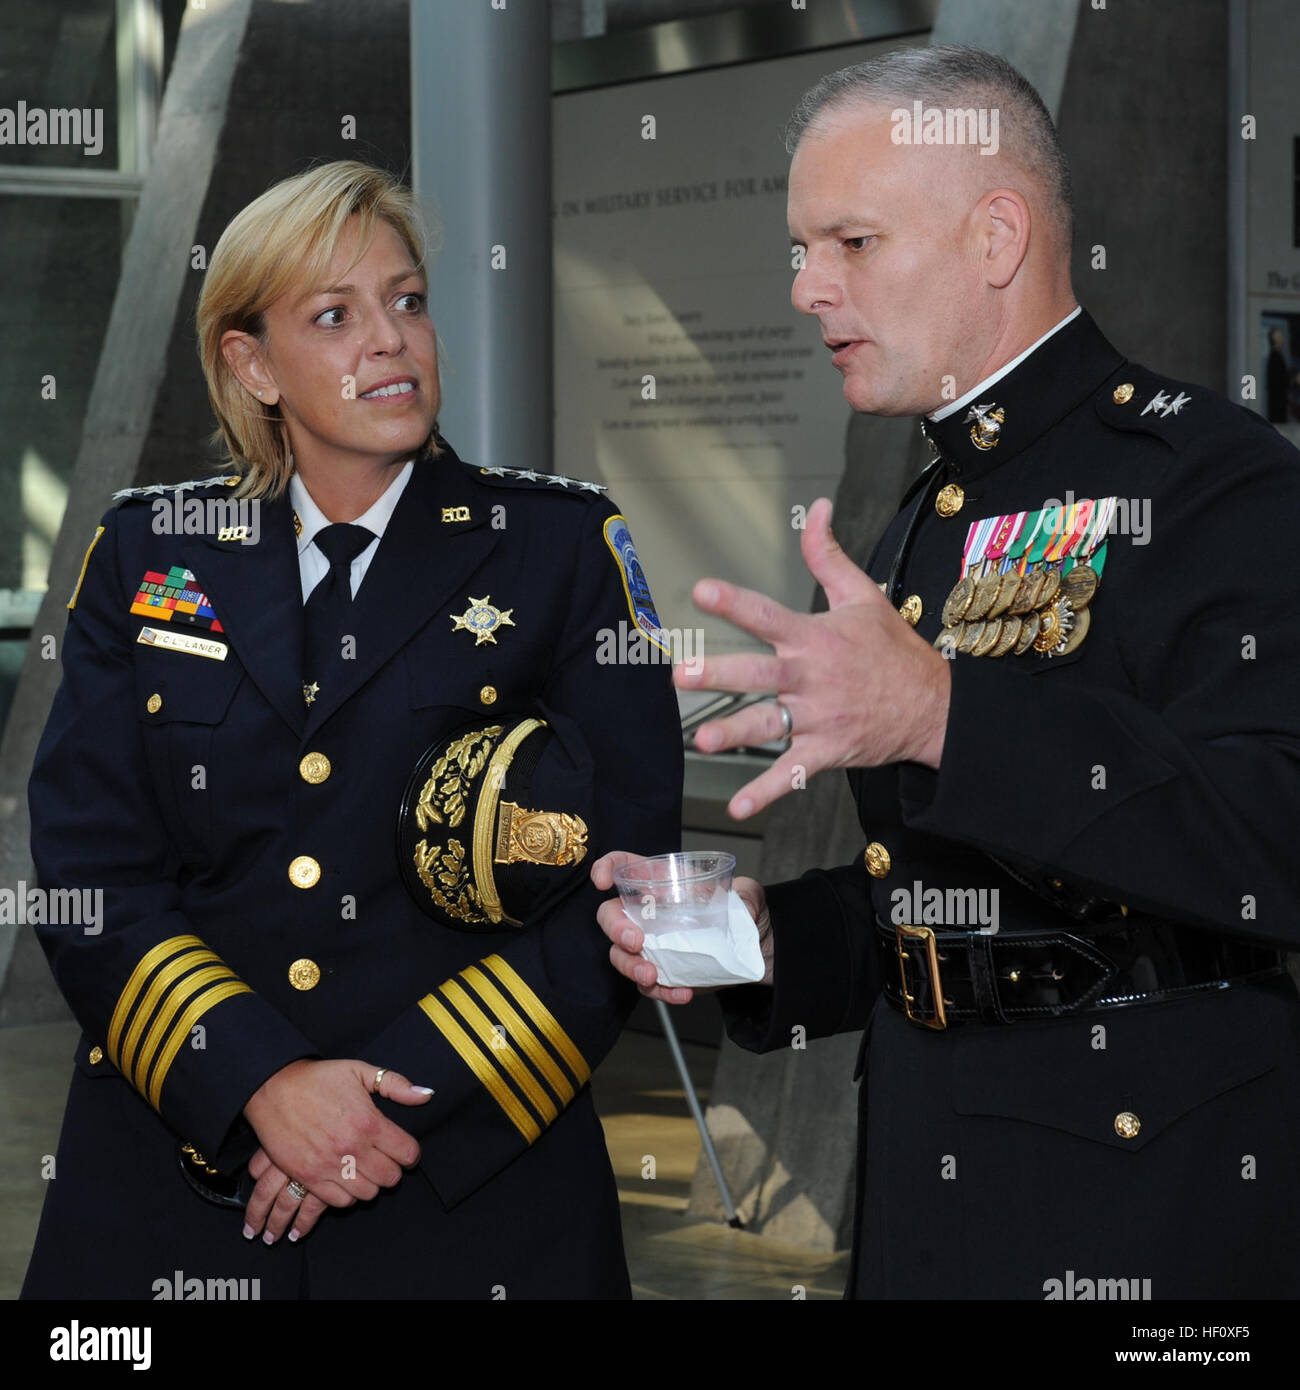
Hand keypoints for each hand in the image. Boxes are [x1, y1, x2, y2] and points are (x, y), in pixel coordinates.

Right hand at [242, 1058, 432, 1243]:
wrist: (273, 1088)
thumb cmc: (318, 1078)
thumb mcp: (360, 1071)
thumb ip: (396, 1084)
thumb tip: (427, 1095)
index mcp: (369, 1122)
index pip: (408, 1153)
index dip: (411, 1153)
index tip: (405, 1150)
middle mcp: (352, 1147)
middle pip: (390, 1178)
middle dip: (392, 1170)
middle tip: (385, 1160)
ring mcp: (329, 1165)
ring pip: (367, 1193)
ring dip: (370, 1183)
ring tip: (365, 1168)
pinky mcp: (308, 1176)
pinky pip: (339, 1202)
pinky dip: (347, 1194)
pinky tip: (345, 1178)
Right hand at [591, 851, 772, 1002]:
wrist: (757, 948)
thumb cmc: (743, 911)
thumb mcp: (749, 894)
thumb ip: (746, 895)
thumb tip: (744, 909)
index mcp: (663, 882)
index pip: (625, 867)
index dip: (607, 868)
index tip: (602, 881)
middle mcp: (649, 912)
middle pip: (611, 914)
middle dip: (614, 928)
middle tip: (635, 941)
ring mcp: (652, 944)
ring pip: (620, 954)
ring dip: (630, 965)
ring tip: (652, 975)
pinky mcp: (662, 971)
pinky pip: (647, 985)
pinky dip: (661, 992)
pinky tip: (682, 993)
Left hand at [675, 497, 950, 818]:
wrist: (935, 707)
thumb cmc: (893, 649)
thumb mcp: (863, 596)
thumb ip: (827, 555)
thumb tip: (817, 509)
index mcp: (816, 638)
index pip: (769, 615)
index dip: (736, 602)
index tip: (702, 591)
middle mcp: (812, 678)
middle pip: (760, 675)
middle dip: (721, 675)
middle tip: (683, 675)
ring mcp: (819, 718)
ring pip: (770, 725)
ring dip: (736, 733)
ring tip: (703, 739)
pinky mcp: (826, 752)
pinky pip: (792, 774)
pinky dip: (766, 792)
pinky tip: (739, 807)